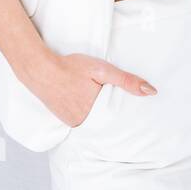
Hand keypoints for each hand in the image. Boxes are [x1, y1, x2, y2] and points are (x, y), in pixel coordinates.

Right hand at [27, 52, 156, 126]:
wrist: (39, 69)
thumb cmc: (71, 67)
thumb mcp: (102, 70)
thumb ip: (126, 81)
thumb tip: (151, 92)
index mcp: (95, 112)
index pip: (119, 116)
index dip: (126, 110)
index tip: (135, 108)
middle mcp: (83, 122)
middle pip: (106, 120)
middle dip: (113, 112)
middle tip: (117, 100)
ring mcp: (72, 122)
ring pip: (94, 121)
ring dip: (100, 113)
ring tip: (102, 100)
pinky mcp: (65, 119)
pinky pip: (82, 120)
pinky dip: (88, 113)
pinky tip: (87, 101)